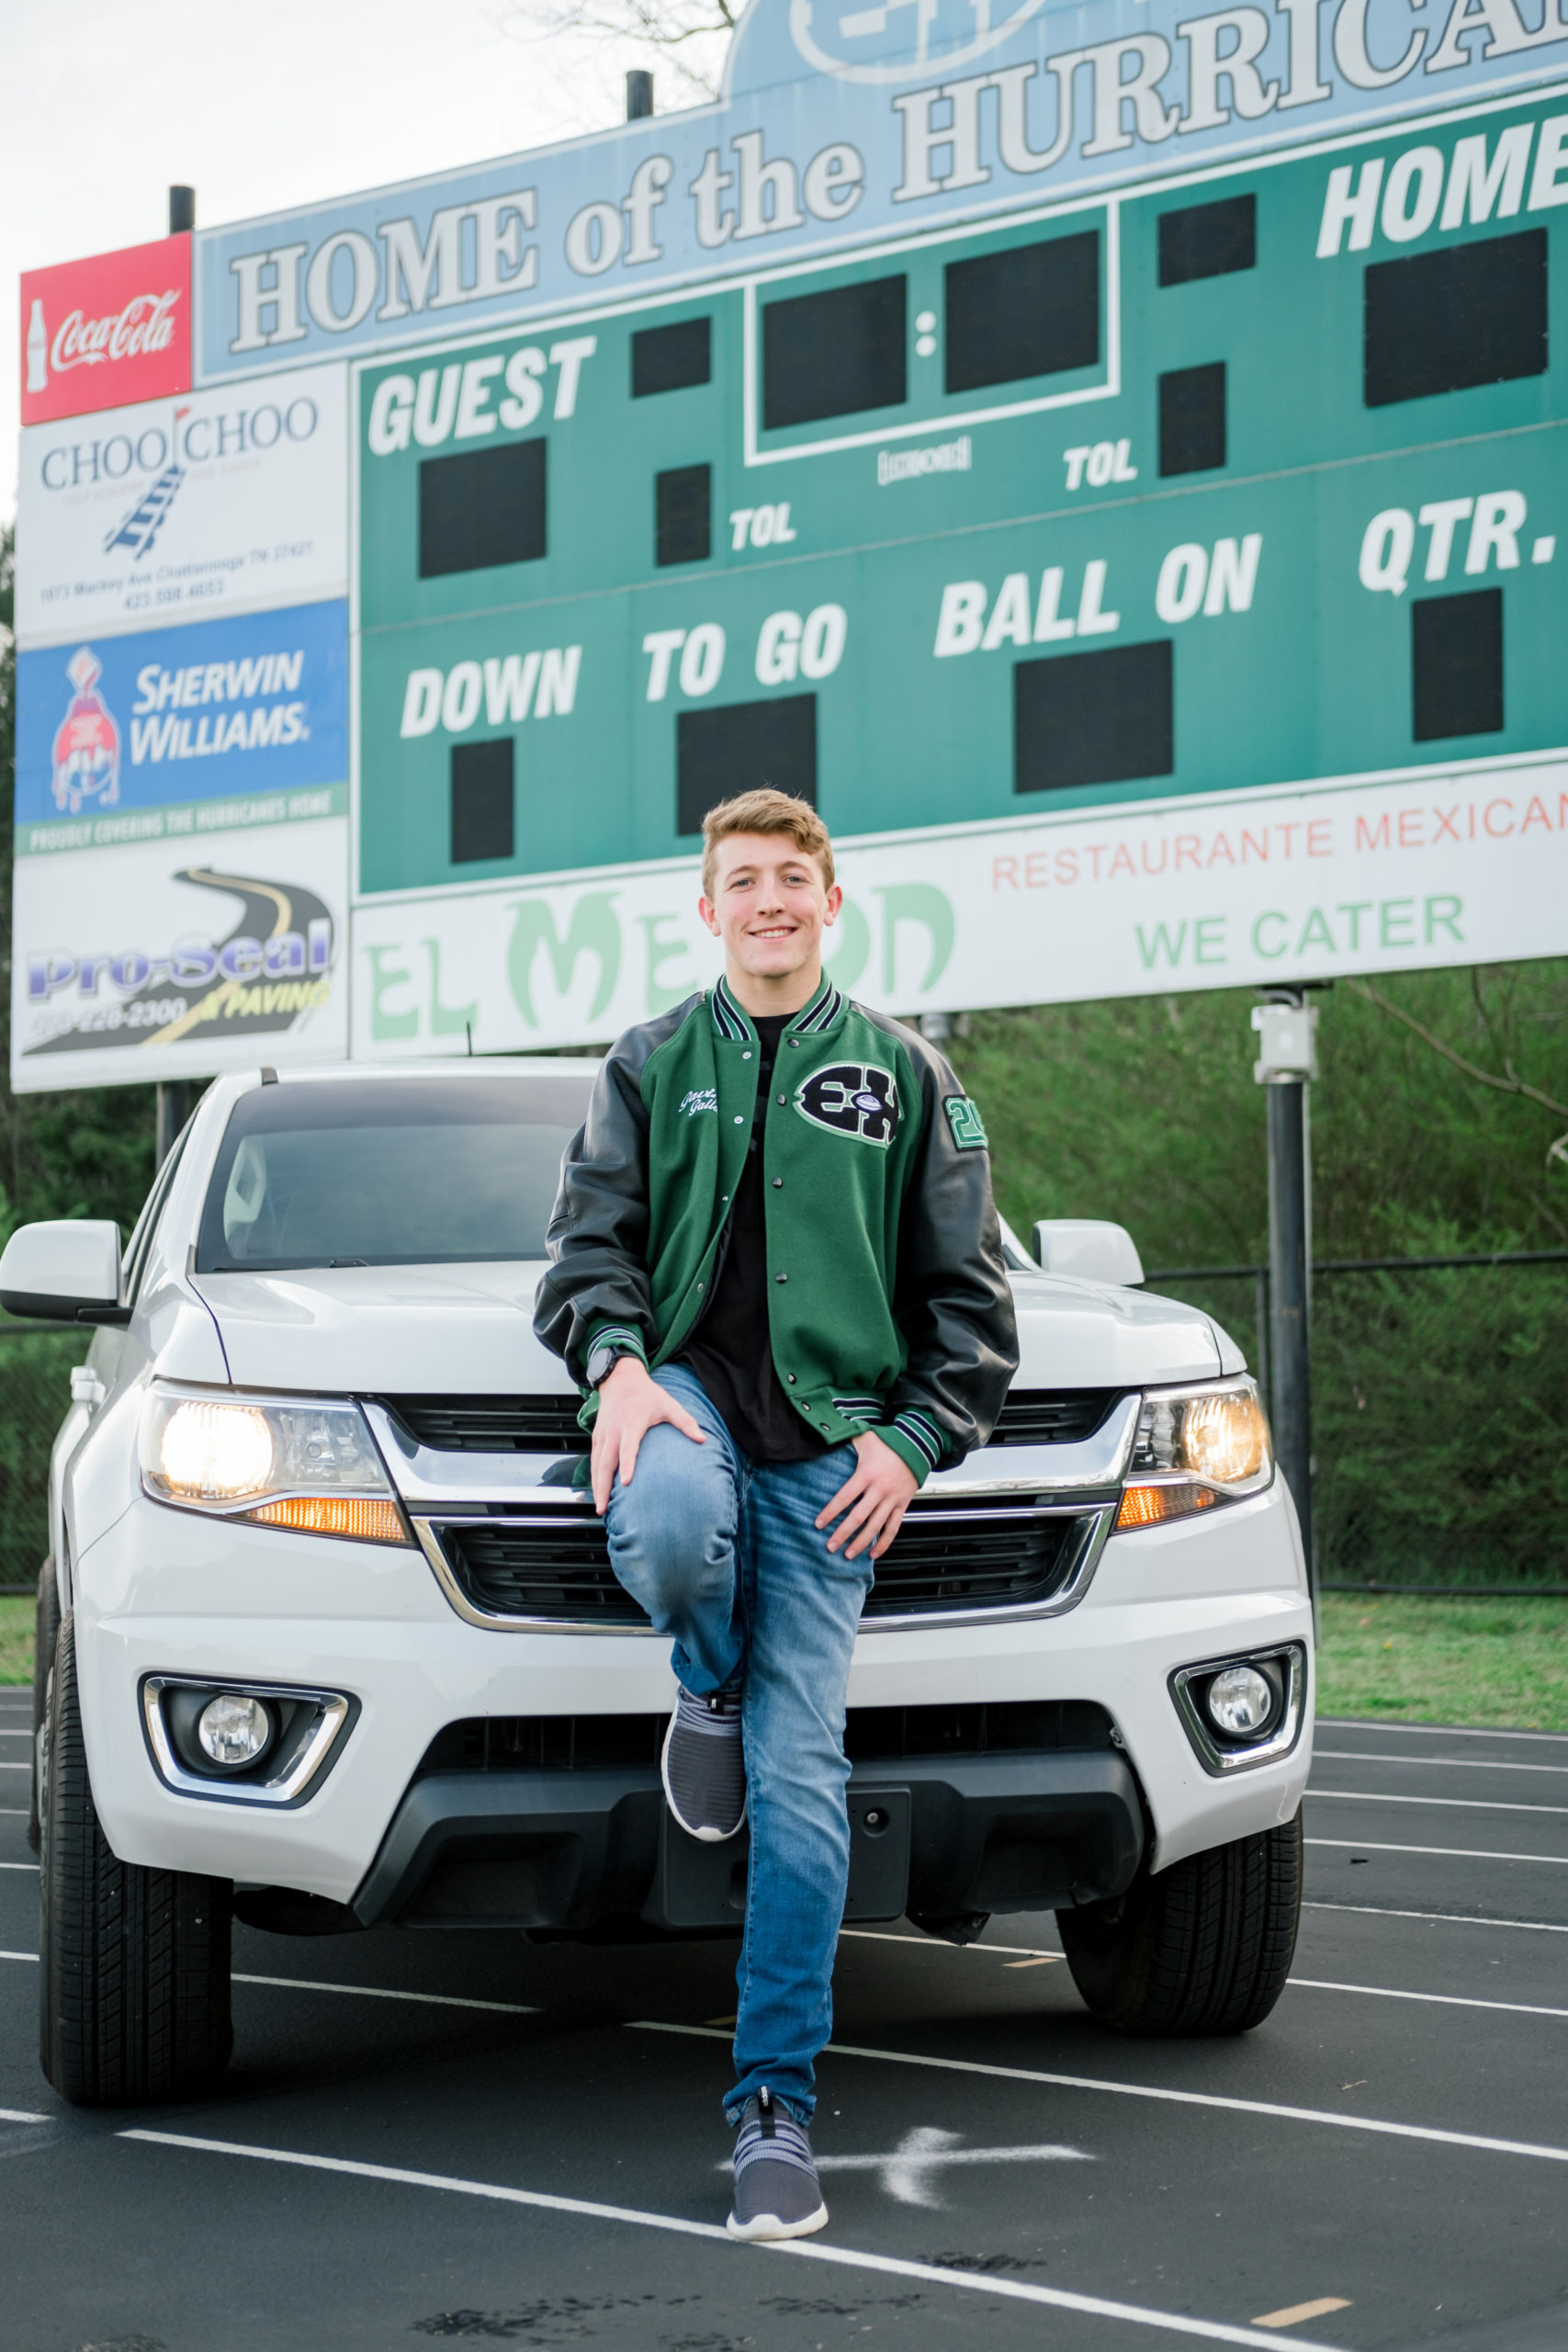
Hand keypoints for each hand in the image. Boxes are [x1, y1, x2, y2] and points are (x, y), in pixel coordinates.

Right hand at [590, 1355, 703, 1512]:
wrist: (621, 1379)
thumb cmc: (647, 1395)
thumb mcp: (669, 1404)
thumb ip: (685, 1422)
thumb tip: (703, 1440)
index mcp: (632, 1423)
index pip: (628, 1447)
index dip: (627, 1464)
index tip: (627, 1482)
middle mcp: (614, 1430)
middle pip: (606, 1462)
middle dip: (604, 1486)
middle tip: (604, 1508)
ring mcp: (603, 1434)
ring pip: (596, 1463)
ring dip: (597, 1485)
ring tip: (600, 1507)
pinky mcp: (597, 1436)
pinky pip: (594, 1459)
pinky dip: (594, 1476)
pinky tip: (598, 1491)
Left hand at [816, 1429, 918, 1562]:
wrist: (917, 1445)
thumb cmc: (887, 1442)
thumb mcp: (864, 1438)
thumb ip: (845, 1438)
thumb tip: (826, 1434)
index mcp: (866, 1474)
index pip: (845, 1497)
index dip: (830, 1512)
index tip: (818, 1524)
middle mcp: (879, 1489)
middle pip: (858, 1516)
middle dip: (843, 1533)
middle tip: (830, 1547)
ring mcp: (892, 1499)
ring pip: (875, 1526)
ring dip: (861, 1542)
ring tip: (848, 1555)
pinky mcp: (903, 1504)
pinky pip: (893, 1527)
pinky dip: (884, 1542)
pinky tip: (873, 1554)